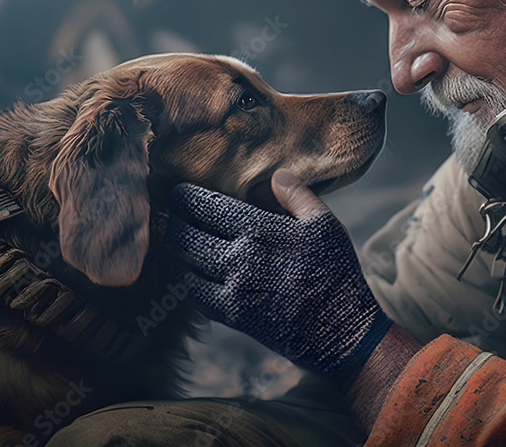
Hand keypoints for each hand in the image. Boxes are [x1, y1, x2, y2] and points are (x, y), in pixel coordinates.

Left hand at [165, 170, 392, 387]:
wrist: (340, 330)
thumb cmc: (336, 272)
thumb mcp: (325, 225)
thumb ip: (297, 196)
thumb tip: (273, 175)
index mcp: (260, 228)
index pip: (203, 205)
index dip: (183, 197)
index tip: (179, 193)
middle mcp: (240, 256)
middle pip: (182, 234)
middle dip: (168, 222)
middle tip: (165, 216)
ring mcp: (232, 288)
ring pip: (180, 264)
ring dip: (168, 251)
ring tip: (165, 241)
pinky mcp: (230, 316)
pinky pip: (190, 294)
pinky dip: (178, 280)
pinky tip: (179, 272)